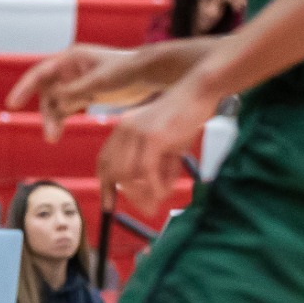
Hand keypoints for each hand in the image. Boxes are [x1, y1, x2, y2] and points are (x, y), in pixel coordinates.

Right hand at [5, 44, 168, 141]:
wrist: (148, 75)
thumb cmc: (127, 71)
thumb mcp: (101, 81)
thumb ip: (76, 90)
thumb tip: (53, 100)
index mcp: (70, 59)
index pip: (40, 73)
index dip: (24, 88)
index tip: (12, 104)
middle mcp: (69, 69)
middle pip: (46, 92)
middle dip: (45, 113)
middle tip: (50, 135)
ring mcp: (76, 82)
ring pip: (55, 103)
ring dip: (52, 119)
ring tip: (53, 138)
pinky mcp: (85, 93)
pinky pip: (66, 107)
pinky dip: (61, 119)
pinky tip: (59, 131)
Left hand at [96, 78, 214, 212]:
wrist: (199, 93)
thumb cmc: (186, 117)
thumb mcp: (168, 145)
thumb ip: (160, 167)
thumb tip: (156, 195)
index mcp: (123, 128)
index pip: (104, 161)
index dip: (105, 186)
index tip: (108, 206)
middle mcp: (125, 130)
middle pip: (112, 172)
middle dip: (128, 196)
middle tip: (147, 210)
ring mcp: (137, 133)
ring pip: (127, 175)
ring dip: (142, 195)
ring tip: (158, 203)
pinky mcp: (152, 138)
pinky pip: (146, 172)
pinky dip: (154, 187)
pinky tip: (164, 193)